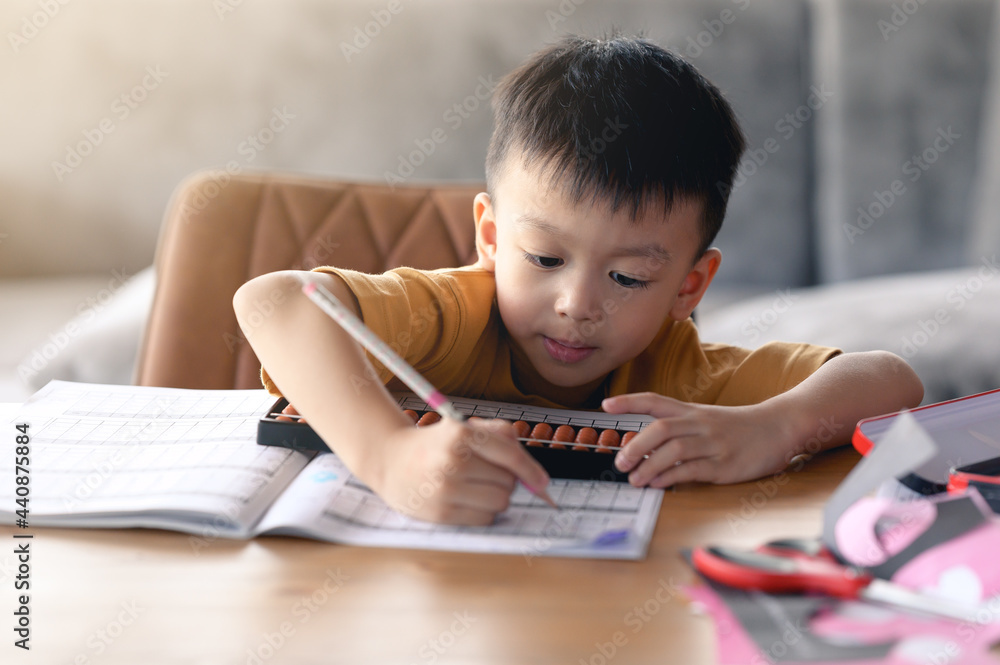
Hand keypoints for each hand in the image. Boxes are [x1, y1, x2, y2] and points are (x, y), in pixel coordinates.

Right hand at [370, 417, 552, 525]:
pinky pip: (484, 518)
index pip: (510, 455)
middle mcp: (453, 461)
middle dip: (506, 480)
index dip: (531, 470)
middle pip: (509, 482)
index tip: (543, 482)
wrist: (391, 460)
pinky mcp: (441, 512)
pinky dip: (483, 511)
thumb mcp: (464, 426)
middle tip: (486, 473)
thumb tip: (530, 467)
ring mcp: (446, 489)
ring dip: (496, 497)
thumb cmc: (436, 443)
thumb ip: (500, 434)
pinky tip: (465, 499)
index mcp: (461, 434)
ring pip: (500, 502)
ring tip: (475, 486)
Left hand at [602, 392, 793, 487]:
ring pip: (673, 450)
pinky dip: (670, 477)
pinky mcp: (725, 465)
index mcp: (692, 411)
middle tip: (620, 462)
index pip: (654, 401)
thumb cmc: (737, 427)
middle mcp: (700, 424)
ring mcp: (713, 443)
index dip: (629, 402)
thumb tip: (643, 449)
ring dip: (649, 466)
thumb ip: (678, 429)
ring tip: (634, 479)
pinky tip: (658, 484)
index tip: (606, 405)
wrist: (778, 428)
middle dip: (635, 446)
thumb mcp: (706, 419)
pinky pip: (692, 470)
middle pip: (660, 428)